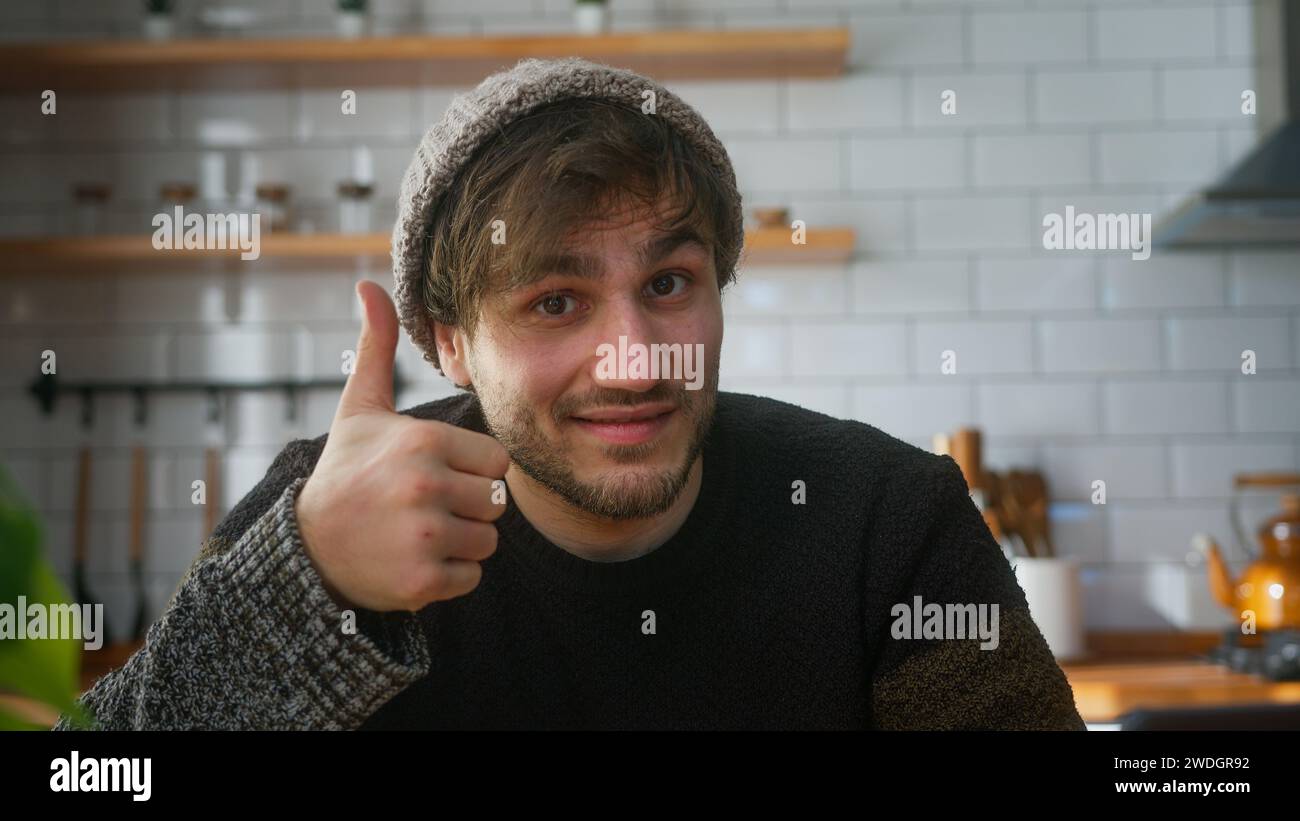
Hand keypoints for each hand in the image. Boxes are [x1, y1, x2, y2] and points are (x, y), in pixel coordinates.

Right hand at [294, 281, 509, 611]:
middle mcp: (426, 486)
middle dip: (468, 507)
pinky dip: (447, 576)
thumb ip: (377, 347)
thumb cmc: (346, 471)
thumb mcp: (361, 409)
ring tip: (416, 531)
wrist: (306, 547)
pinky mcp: (422, 581)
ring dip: (459, 542)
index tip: (433, 473)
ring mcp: (423, 536)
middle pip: (496, 503)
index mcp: (425, 441)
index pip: (497, 462)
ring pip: (487, 542)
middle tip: (422, 506)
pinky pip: (471, 578)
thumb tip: (369, 284)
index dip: (470, 469)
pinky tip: (411, 560)